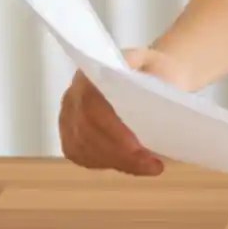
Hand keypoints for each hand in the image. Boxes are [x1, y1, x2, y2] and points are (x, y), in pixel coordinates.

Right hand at [58, 47, 189, 175]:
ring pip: (82, 147)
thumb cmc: (156, 70)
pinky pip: (80, 154)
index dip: (112, 131)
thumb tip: (130, 81)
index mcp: (91, 75)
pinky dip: (104, 163)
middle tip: (151, 164)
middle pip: (86, 131)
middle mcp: (74, 95)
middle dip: (119, 153)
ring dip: (115, 161)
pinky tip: (129, 166)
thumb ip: (146, 69)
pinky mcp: (71, 133)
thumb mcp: (158, 62)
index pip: (92, 106)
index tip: (138, 147)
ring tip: (148, 166)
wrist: (153, 73)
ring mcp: (69, 115)